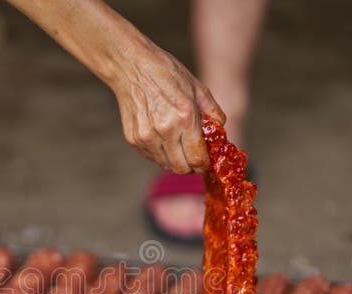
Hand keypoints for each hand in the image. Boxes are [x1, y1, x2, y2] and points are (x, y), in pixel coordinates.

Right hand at [108, 42, 225, 173]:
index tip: (206, 162)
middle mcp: (165, 130)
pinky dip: (160, 153)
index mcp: (185, 117)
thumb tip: (220, 132)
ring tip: (176, 143)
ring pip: (166, 165)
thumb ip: (213, 113)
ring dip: (175, 160)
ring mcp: (146, 137)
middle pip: (182, 168)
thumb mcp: (197, 88)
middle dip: (191, 165)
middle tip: (193, 155)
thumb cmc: (165, 73)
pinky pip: (152, 157)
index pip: (198, 159)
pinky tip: (161, 137)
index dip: (205, 165)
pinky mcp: (133, 139)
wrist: (131, 66)